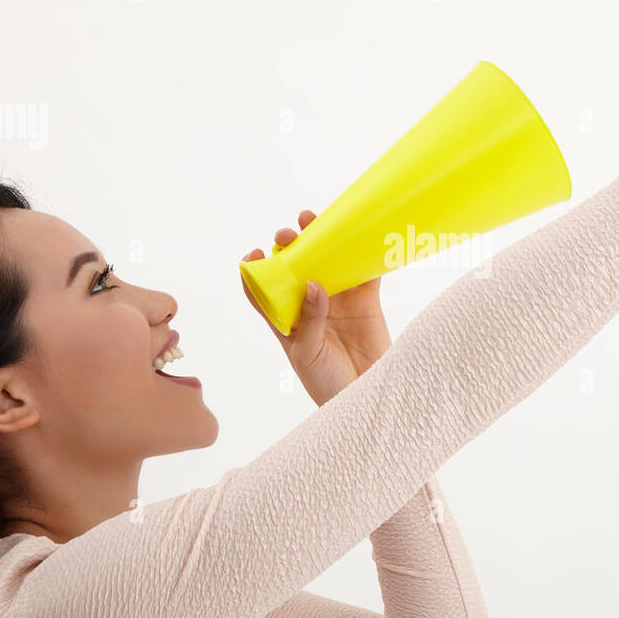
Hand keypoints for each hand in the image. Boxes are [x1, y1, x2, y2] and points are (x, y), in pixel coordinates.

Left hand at [241, 209, 392, 406]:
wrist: (365, 396)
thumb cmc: (325, 383)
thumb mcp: (307, 354)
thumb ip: (310, 321)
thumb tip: (314, 285)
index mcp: (286, 320)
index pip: (262, 291)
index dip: (254, 269)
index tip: (253, 253)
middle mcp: (309, 305)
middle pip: (295, 268)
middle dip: (288, 247)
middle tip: (287, 235)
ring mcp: (338, 301)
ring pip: (327, 262)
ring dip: (321, 241)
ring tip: (313, 221)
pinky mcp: (365, 301)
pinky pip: (364, 273)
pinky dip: (362, 254)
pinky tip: (359, 237)